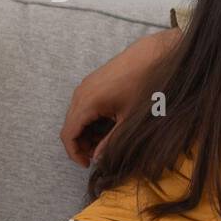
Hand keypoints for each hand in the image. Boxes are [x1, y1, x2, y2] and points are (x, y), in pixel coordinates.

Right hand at [60, 27, 180, 165]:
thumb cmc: (144, 86)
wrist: (152, 55)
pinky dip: (92, 120)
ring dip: (87, 133)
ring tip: (107, 142)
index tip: (88, 164)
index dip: (75, 153)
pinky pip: (84, 106)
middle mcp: (80, 93)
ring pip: (77, 116)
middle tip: (100, 155)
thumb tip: (98, 159)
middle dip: (82, 144)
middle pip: (70, 126)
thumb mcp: (130, 120)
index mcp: (86, 103)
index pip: (68, 134)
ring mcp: (86, 86)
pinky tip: (110, 126)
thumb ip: (112, 141)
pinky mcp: (93, 83)